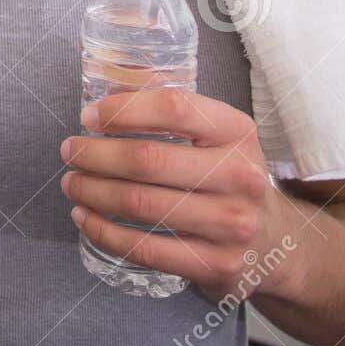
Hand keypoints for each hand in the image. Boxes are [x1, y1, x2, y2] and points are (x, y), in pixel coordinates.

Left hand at [60, 89, 298, 299]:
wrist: (274, 242)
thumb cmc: (228, 179)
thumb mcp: (219, 137)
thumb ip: (174, 111)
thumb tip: (113, 82)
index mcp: (237, 132)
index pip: (174, 108)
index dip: (122, 110)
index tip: (89, 117)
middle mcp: (239, 176)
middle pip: (147, 160)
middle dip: (95, 154)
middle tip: (70, 151)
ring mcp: (230, 224)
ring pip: (140, 204)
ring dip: (92, 191)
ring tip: (73, 183)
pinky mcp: (215, 264)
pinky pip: (144, 248)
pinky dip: (104, 231)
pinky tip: (86, 217)